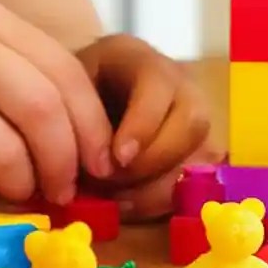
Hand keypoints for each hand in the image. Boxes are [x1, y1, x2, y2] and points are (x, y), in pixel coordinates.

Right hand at [0, 0, 113, 203]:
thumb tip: (93, 151)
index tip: (103, 165)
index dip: (92, 127)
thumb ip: (26, 83)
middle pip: (41, 109)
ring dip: (21, 184)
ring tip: (19, 193)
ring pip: (2, 148)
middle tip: (64, 190)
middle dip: (64, 161)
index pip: (65, 71)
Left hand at [75, 33, 215, 218]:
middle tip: (115, 182)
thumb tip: (93, 173)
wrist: (79, 102)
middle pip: (193, 121)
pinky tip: (132, 206)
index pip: (159, 86)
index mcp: (140, 60)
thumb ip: (79, 124)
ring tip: (119, 202)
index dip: (143, 125)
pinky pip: (197, 180)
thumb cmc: (67, 98)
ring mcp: (195, 120)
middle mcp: (179, 85)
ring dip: (161, 187)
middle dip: (155, 161)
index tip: (118, 158)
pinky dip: (165, 200)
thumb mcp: (64, 97)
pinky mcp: (198, 152)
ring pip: (204, 155)